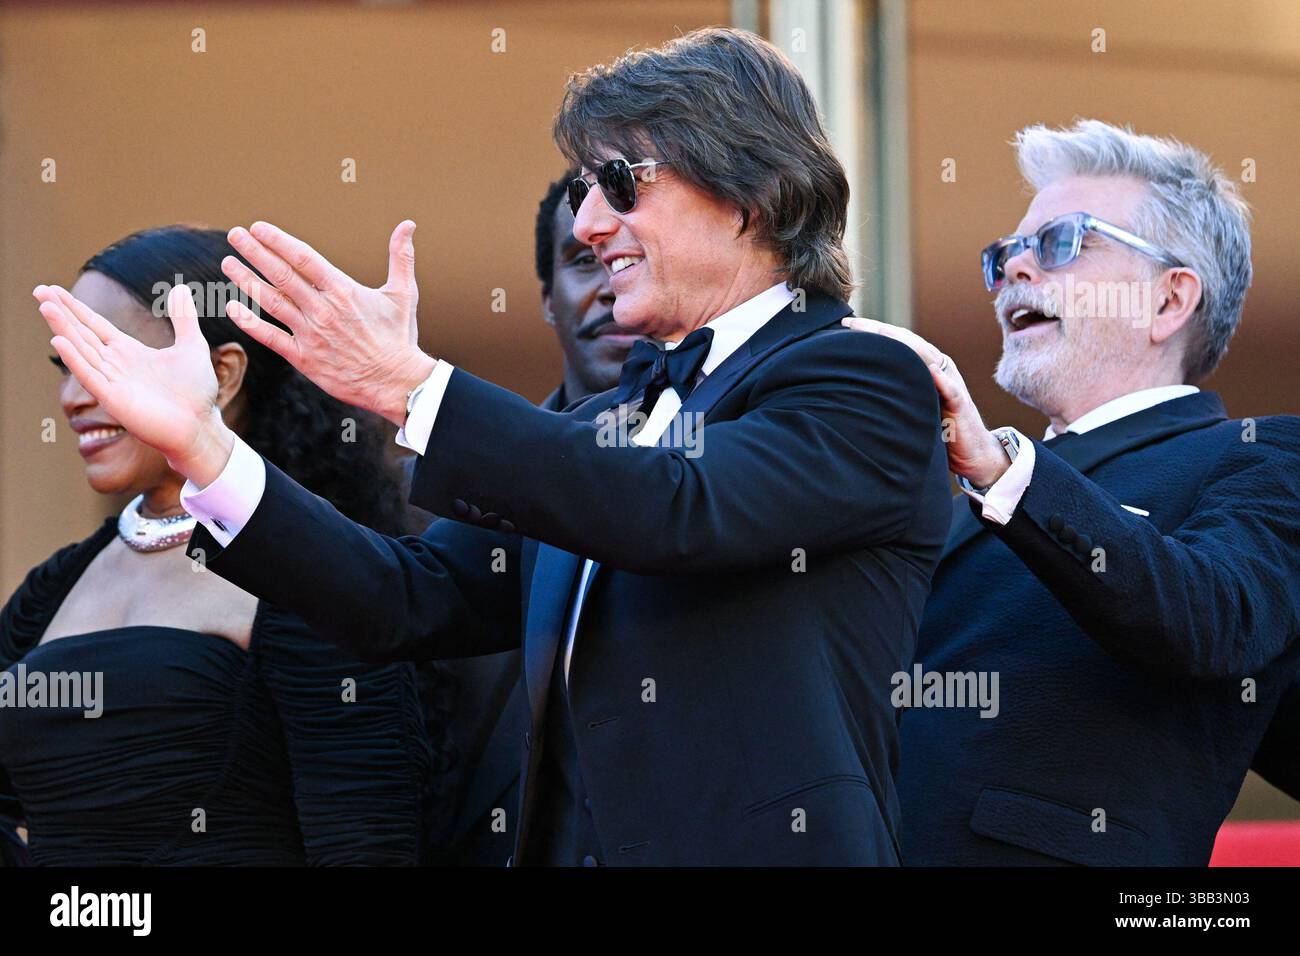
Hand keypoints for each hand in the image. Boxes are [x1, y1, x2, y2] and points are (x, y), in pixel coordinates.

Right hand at [34, 283, 235, 485]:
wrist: (200, 426)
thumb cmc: (196, 392)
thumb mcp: (191, 346)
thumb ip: (183, 318)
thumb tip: (180, 287)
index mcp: (129, 352)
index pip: (95, 325)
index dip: (75, 308)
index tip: (53, 289)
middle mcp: (115, 365)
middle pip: (82, 333)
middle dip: (61, 312)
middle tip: (38, 290)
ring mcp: (112, 382)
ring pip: (82, 350)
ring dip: (63, 329)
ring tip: (46, 307)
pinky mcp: (114, 400)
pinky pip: (90, 376)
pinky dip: (75, 359)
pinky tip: (59, 341)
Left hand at [219, 220, 435, 425]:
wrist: (396, 383)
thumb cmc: (399, 338)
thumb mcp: (403, 294)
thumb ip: (401, 257)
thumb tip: (408, 225)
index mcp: (344, 291)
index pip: (304, 259)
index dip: (279, 241)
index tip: (259, 228)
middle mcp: (323, 310)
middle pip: (282, 275)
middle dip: (255, 252)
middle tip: (235, 235)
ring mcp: (311, 334)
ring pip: (272, 302)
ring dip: (247, 281)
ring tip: (229, 263)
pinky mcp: (304, 358)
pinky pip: (270, 337)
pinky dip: (250, 323)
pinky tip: (232, 307)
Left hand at [841, 317, 1010, 486]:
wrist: (974, 453)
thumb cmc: (938, 430)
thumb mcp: (911, 406)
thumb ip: (894, 392)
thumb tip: (857, 385)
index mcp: (925, 367)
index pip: (898, 343)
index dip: (874, 331)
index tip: (847, 324)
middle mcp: (939, 369)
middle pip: (908, 343)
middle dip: (880, 330)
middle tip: (851, 323)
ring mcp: (951, 383)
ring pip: (927, 357)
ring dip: (904, 345)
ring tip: (879, 332)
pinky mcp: (960, 404)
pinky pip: (951, 389)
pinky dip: (940, 380)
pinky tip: (929, 371)